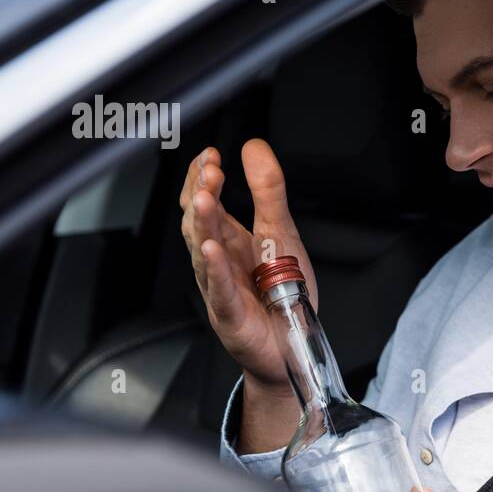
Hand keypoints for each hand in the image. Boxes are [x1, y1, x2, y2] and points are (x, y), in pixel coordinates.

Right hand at [178, 139, 317, 389]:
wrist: (293, 345)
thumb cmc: (283, 292)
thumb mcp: (281, 232)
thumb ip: (268, 191)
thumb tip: (253, 146)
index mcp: (229, 239)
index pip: (205, 201)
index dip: (203, 177)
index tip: (210, 155)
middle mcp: (218, 261)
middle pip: (199, 222)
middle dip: (201, 194)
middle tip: (209, 170)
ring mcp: (220, 288)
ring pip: (203, 253)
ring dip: (202, 224)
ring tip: (204, 198)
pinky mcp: (231, 315)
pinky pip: (219, 290)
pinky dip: (214, 269)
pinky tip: (211, 249)